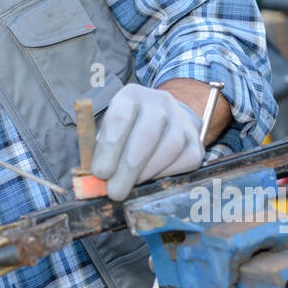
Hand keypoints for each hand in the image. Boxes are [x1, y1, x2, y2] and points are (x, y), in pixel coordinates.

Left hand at [91, 84, 203, 200]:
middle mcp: (159, 103)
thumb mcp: (108, 131)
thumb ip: (99, 152)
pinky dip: (166, 174)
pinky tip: (150, 178)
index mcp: (131, 96)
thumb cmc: (127, 130)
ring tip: (130, 186)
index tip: (100, 173)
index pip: (120, 117)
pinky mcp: (195, 141)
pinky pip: (185, 160)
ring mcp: (181, 120)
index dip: (109, 148)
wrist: (163, 120)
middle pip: (147, 135)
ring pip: (169, 147)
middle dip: (128, 168)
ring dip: (146, 173)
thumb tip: (92, 182)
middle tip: (114, 191)